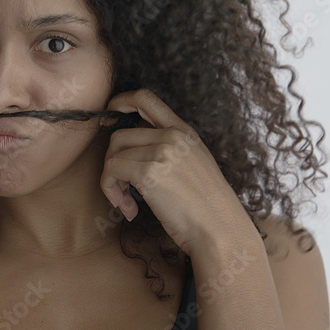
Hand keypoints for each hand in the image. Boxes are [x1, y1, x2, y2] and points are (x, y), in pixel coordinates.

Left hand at [100, 88, 247, 256]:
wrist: (221, 232)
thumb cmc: (207, 208)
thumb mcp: (195, 164)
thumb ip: (170, 149)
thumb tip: (136, 147)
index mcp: (183, 131)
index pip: (145, 98)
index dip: (120, 102)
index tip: (108, 120)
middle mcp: (172, 136)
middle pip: (120, 136)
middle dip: (113, 163)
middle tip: (123, 190)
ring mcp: (162, 152)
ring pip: (113, 155)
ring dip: (112, 183)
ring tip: (127, 202)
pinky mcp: (149, 173)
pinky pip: (111, 172)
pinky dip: (112, 192)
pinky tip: (129, 210)